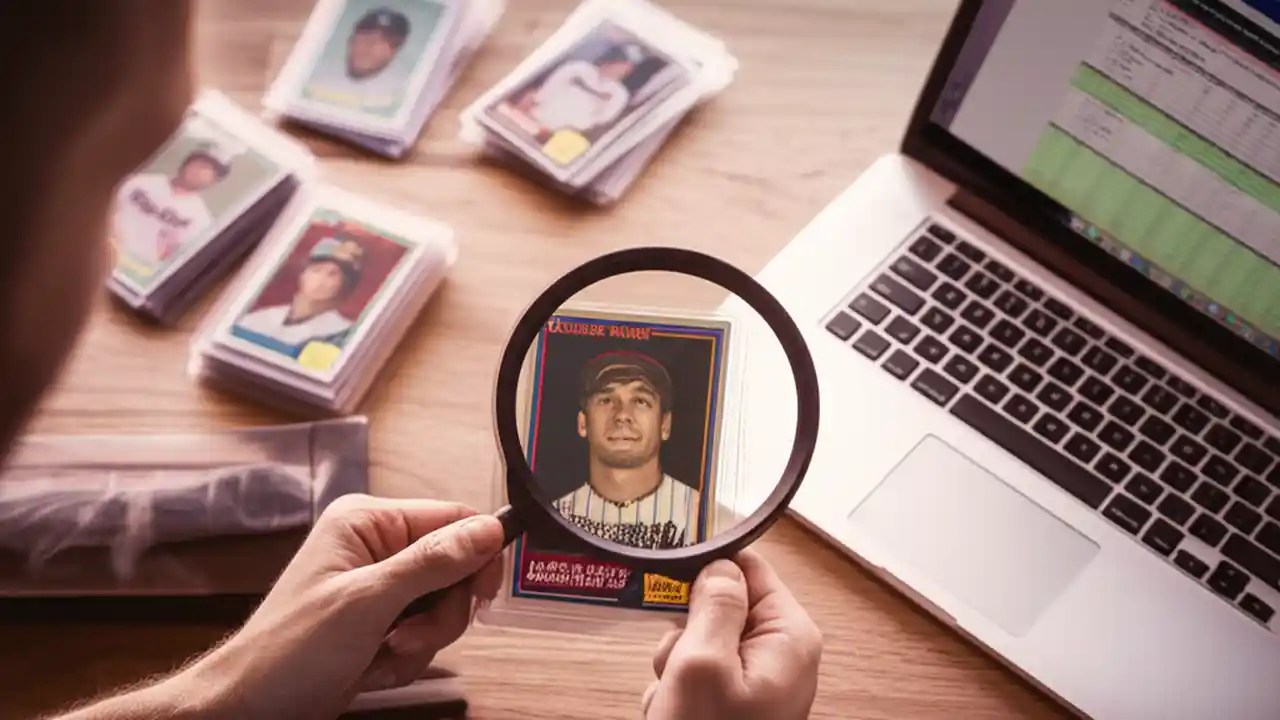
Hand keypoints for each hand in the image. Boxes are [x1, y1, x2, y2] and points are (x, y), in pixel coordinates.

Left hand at [179, 494, 503, 718]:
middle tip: (408, 639)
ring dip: (421, 642)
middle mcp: (375, 546)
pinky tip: (372, 668)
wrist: (251, 709)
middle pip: (454, 568)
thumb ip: (431, 563)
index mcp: (367, 521)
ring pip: (443, 606)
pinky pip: (424, 634)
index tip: (481, 598)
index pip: (452, 518)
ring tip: (383, 656)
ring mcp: (378, 586)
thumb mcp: (368, 602)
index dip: (476, 556)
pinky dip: (406, 660)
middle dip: (439, 614)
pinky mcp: (379, 621)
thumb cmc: (291, 650)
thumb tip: (490, 528)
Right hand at [643, 551, 822, 719]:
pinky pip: (698, 676)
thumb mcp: (702, 666)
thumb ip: (713, 607)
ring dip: (676, 666)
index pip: (750, 569)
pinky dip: (678, 692)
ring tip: (674, 701)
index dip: (708, 570)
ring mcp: (758, 683)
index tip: (673, 581)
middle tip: (677, 664)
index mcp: (789, 637)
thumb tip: (720, 565)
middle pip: (720, 607)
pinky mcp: (737, 705)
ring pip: (700, 642)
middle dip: (685, 630)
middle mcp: (781, 655)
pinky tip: (675, 715)